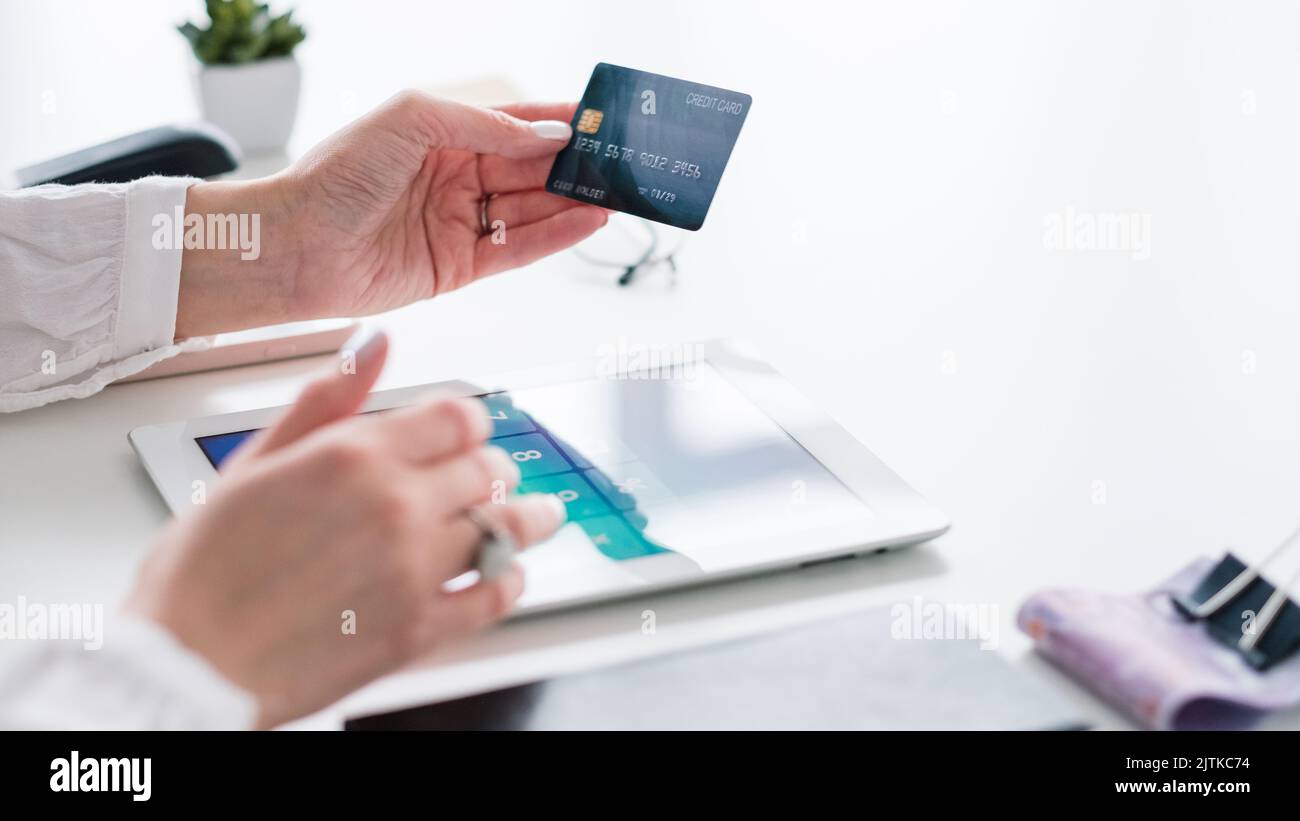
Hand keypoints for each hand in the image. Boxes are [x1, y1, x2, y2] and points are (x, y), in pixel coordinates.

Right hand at [123, 331, 565, 727]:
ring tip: (543, 515)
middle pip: (486, 468)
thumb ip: (324, 399)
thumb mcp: (253, 463)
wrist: (184, 667)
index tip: (466, 431)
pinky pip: (496, 597)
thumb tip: (374, 343)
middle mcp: (396, 506)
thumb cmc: (201, 572)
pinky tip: (510, 575)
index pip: (458, 416)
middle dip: (490, 468)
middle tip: (490, 476)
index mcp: (355, 456)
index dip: (468, 421)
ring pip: (506, 527)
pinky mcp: (420, 630)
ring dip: (530, 517)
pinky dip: (512, 582)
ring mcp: (414, 570)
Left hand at [176, 91, 606, 336]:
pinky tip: (588, 220)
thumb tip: (546, 137)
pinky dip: (555, 236)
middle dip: (575, 166)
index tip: (598, 122)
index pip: (513, 125)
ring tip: (618, 193)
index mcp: (441, 135)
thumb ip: (484, 125)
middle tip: (621, 162)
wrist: (295, 244)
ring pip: (531, 210)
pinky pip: (517, 250)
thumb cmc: (336, 174)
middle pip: (530, 170)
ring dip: (574, 201)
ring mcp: (458, 223)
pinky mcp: (458, 268)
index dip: (556, 124)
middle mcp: (454, 178)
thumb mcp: (413, 120)